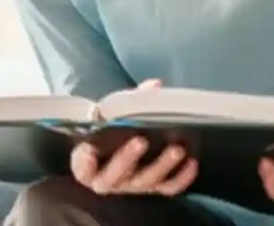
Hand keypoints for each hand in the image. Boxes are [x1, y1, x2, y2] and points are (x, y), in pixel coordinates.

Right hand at [70, 79, 198, 195]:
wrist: (119, 146)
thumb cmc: (111, 130)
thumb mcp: (113, 115)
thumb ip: (129, 100)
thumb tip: (154, 86)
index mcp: (90, 165)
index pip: (82, 168)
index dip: (83, 162)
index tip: (88, 150)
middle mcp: (110, 179)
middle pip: (115, 177)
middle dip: (127, 159)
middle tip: (140, 141)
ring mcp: (131, 186)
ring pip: (145, 182)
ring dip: (162, 166)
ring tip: (176, 149)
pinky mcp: (152, 188)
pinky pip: (167, 188)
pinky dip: (181, 178)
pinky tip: (192, 163)